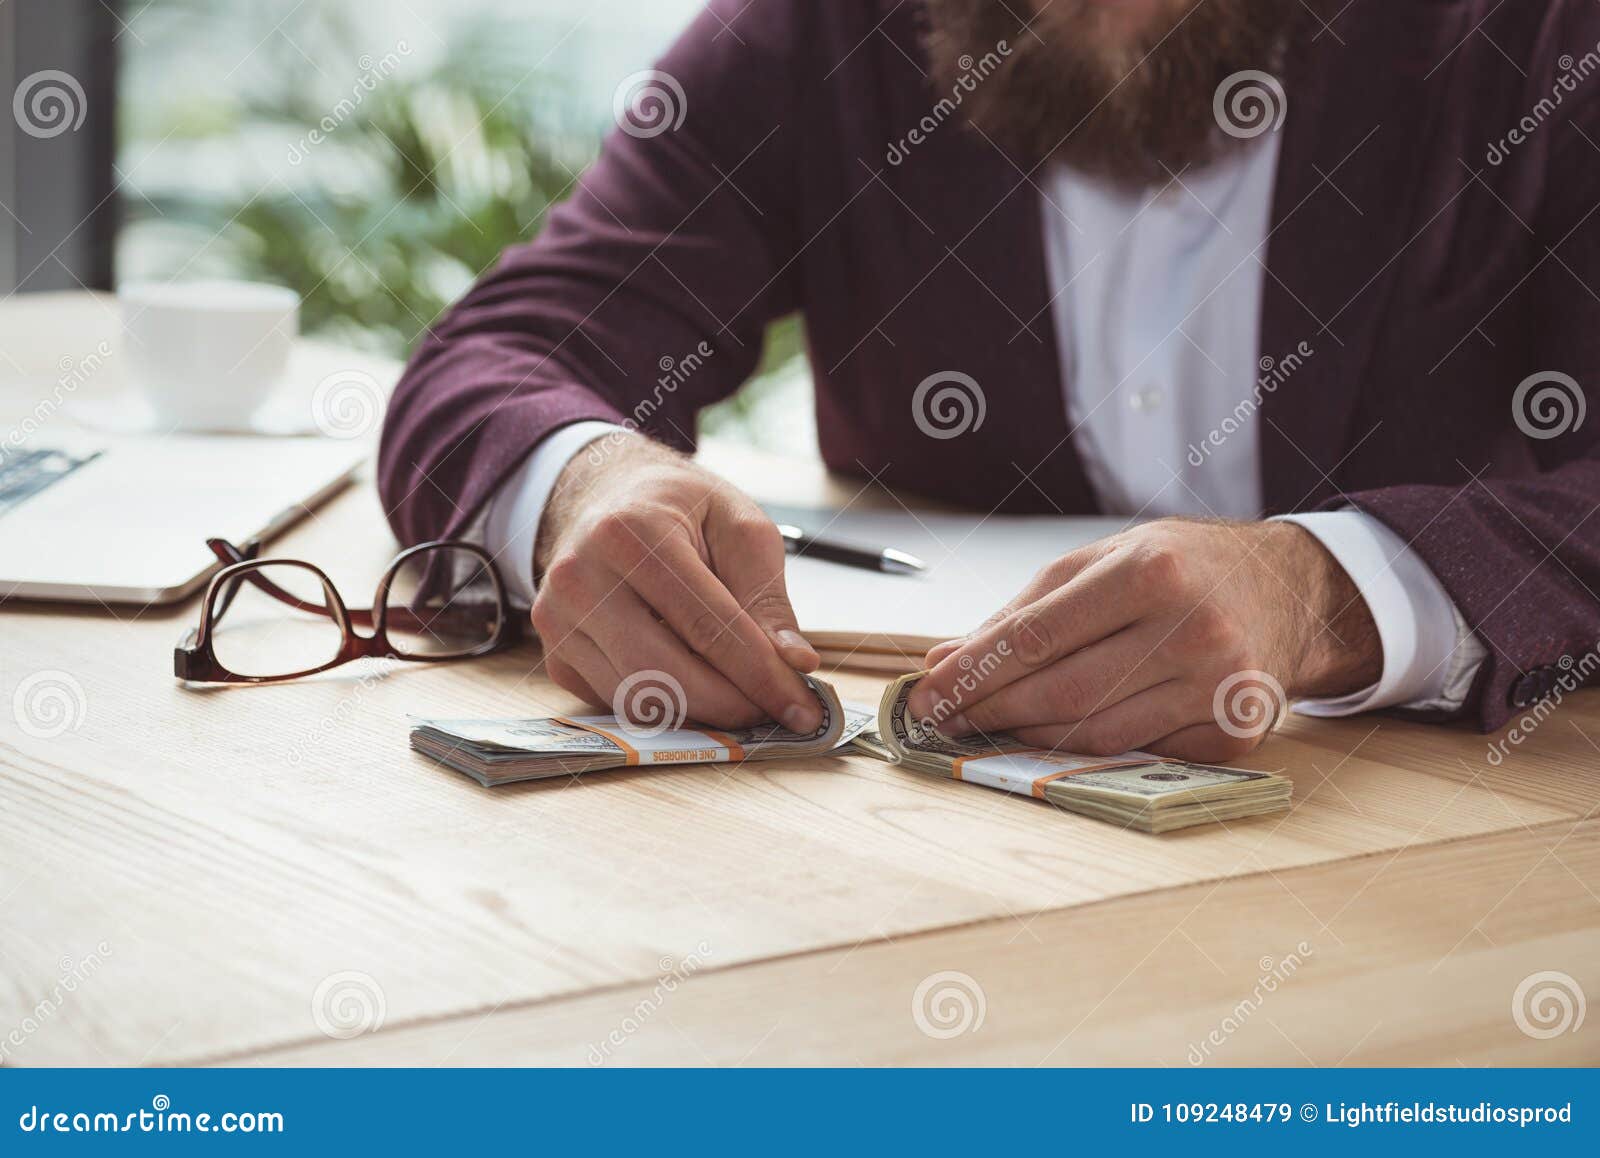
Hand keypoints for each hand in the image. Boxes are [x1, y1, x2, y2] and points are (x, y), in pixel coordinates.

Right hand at [530, 434, 822, 731]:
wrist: (606, 498)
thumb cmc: (679, 509)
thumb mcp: (739, 527)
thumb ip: (767, 597)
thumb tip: (794, 664)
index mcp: (631, 532)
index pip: (708, 626)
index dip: (762, 676)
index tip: (803, 709)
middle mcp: (581, 577)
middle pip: (667, 674)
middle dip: (733, 705)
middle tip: (776, 711)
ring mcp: (557, 620)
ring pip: (640, 699)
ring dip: (702, 711)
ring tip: (742, 695)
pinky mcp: (554, 655)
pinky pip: (618, 703)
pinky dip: (664, 704)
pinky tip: (692, 680)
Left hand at [906, 518, 1381, 762]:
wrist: (1285, 590)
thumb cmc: (1181, 568)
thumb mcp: (1101, 561)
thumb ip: (1022, 612)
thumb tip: (945, 660)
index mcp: (1151, 572)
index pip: (1037, 636)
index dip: (973, 671)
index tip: (929, 691)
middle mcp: (1192, 629)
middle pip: (1061, 693)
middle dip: (990, 710)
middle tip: (945, 718)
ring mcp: (1218, 687)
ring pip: (1094, 734)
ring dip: (1028, 736)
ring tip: (988, 726)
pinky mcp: (1234, 732)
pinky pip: (1138, 753)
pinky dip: (1090, 747)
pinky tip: (1060, 733)